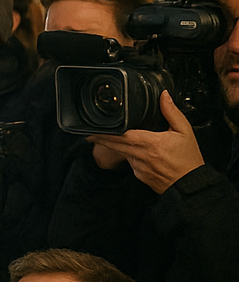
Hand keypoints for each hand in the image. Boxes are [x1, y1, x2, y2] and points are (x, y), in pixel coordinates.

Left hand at [85, 91, 204, 193]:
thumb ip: (171, 112)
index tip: (95, 129)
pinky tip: (130, 150)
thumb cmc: (189, 160)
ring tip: (101, 137)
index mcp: (151, 143)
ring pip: (121, 153)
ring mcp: (138, 168)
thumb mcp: (185, 131)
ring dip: (113, 145)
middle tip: (89, 132)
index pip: (123, 136)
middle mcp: (142, 156)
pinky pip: (129, 162)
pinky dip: (127, 155)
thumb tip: (164, 96)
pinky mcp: (139, 175)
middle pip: (115, 145)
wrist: (191, 185)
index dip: (106, 132)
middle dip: (100, 138)